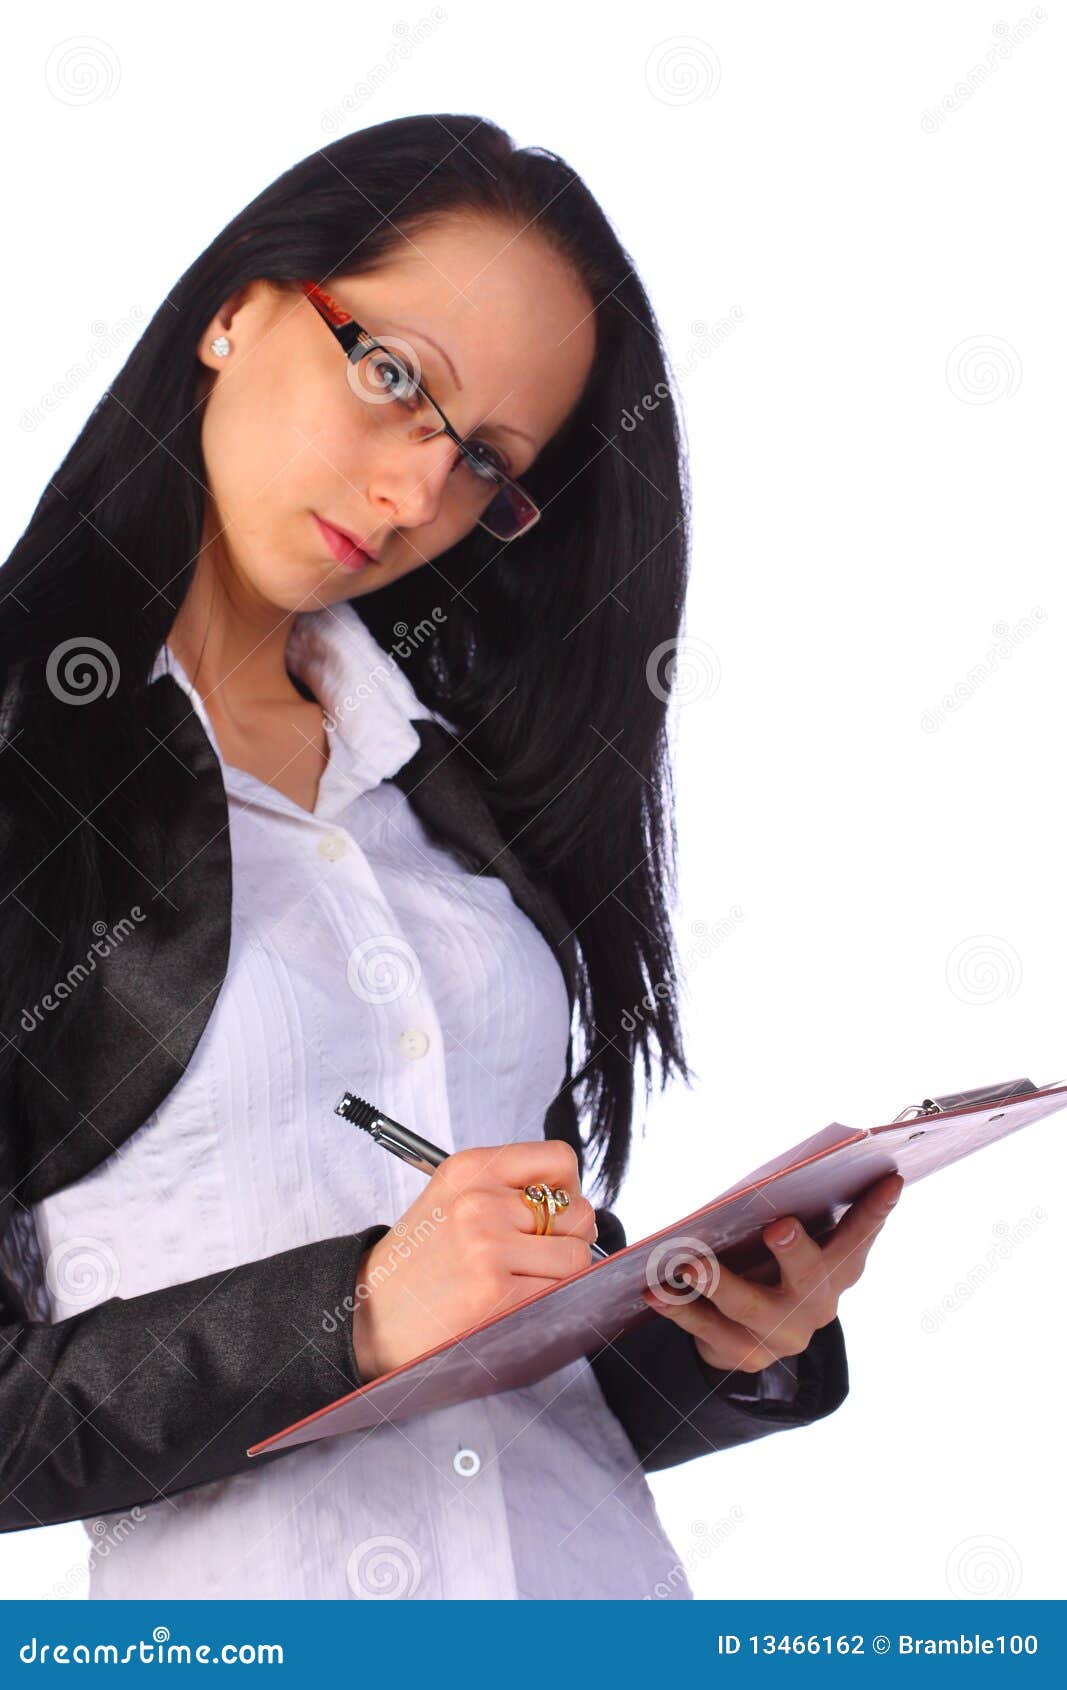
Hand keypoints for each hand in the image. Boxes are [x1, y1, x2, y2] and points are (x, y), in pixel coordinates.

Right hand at [351, 1141, 598, 1380]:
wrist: (369, 1313)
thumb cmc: (418, 1261)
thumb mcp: (452, 1198)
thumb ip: (508, 1190)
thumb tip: (576, 1205)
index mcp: (470, 1168)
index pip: (558, 1159)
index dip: (569, 1189)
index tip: (556, 1211)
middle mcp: (479, 1201)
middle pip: (578, 1212)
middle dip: (569, 1239)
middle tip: (539, 1256)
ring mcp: (488, 1248)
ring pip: (576, 1256)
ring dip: (561, 1276)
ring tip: (524, 1281)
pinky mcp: (496, 1294)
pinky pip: (561, 1293)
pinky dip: (550, 1302)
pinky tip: (517, 1303)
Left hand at [639, 1171, 903, 1372]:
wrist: (750, 1336)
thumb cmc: (775, 1267)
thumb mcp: (794, 1242)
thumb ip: (798, 1214)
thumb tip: (793, 1169)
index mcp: (837, 1270)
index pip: (860, 1237)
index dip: (876, 1212)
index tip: (889, 1179)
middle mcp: (816, 1304)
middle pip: (810, 1276)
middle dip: (795, 1251)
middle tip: (777, 1225)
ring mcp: (780, 1334)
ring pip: (750, 1308)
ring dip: (720, 1283)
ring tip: (690, 1263)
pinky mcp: (742, 1353)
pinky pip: (707, 1329)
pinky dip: (679, 1308)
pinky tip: (655, 1292)